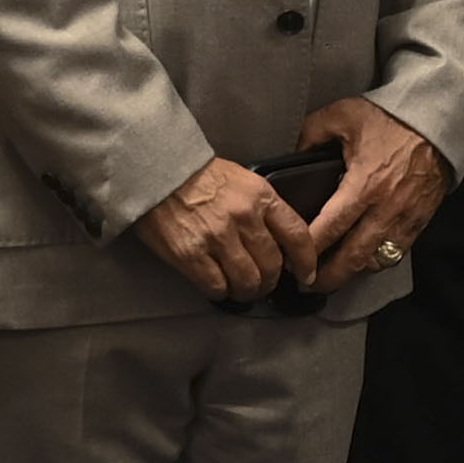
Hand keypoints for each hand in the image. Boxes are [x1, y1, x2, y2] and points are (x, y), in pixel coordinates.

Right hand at [141, 152, 312, 302]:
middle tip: (263, 284)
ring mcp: (217, 238)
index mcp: (261, 197)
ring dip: (247, 292)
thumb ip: (263, 209)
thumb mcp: (244, 181)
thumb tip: (277, 241)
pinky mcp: (191, 254)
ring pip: (247, 281)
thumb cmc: (199, 175)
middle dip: (270, 282)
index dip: (306, 262)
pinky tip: (218, 286)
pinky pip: (216, 286)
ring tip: (241, 290)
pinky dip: (220, 292)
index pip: (297, 235)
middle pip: (272, 265)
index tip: (306, 275)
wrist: (157, 171)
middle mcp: (243, 218)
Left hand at [295, 95, 452, 284]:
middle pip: (352, 258)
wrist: (438, 121)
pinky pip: (395, 253)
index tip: (291, 259)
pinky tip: (361, 262)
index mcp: (363, 185)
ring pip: (375, 261)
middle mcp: (384, 209)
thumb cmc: (391, 119)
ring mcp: (404, 219)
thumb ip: (312, 134)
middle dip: (328, 277)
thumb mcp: (343, 115)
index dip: (308, 250)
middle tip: (308, 286)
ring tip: (332, 277)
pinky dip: (375, 263)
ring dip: (352, 273)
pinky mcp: (419, 221)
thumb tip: (292, 154)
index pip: (329, 229)